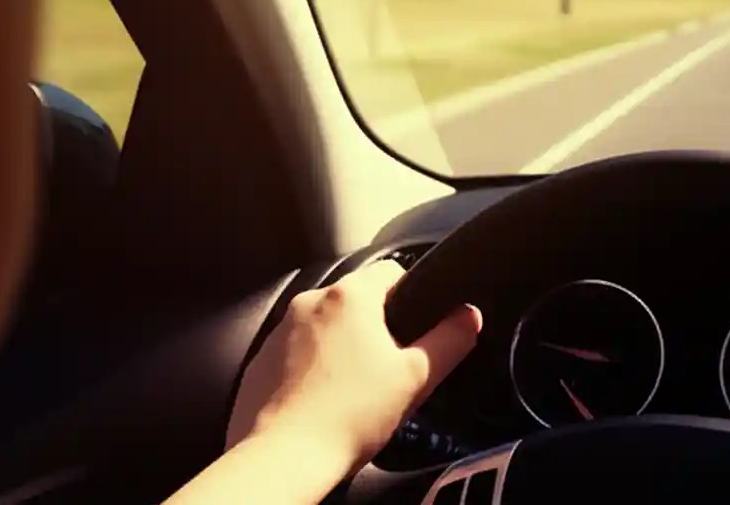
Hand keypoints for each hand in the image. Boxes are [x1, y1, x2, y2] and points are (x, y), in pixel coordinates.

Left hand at [227, 259, 481, 473]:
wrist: (284, 458)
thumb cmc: (349, 416)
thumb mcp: (416, 377)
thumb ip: (450, 340)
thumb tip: (469, 316)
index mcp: (350, 296)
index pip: (391, 271)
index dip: (412, 295)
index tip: (418, 325)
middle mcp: (309, 303)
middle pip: (356, 300)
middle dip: (375, 326)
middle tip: (391, 365)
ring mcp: (278, 331)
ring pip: (324, 326)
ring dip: (341, 345)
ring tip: (356, 388)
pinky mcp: (260, 360)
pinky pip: (296, 353)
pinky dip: (312, 368)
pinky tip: (325, 399)